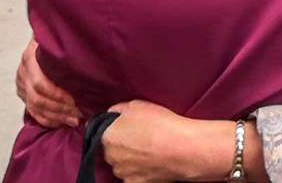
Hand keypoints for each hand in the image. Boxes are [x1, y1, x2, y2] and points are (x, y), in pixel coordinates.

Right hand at [15, 38, 81, 127]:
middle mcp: (23, 71)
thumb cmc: (57, 36)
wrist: (43, 36)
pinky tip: (61, 122)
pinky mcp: (22, 91)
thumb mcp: (60, 37)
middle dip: (60, 109)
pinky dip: (47, 119)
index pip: (41, 84)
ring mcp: (21, 82)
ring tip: (75, 120)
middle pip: (38, 98)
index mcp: (30, 56)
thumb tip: (88, 52)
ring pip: (34, 107)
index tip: (76, 100)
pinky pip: (32, 110)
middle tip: (79, 114)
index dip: (58, 95)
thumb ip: (69, 46)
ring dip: (56, 117)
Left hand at [103, 101, 268, 182]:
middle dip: (121, 143)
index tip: (125, 126)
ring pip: (122, 164)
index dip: (112, 127)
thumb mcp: (137, 105)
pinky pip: (133, 176)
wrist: (183, 149)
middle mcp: (109, 157)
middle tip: (141, 136)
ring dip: (130, 158)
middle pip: (111, 148)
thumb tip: (112, 114)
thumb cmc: (161, 124)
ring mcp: (122, 173)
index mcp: (106, 136)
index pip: (98, 130)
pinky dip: (140, 170)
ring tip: (151, 150)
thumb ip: (118, 110)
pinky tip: (153, 162)